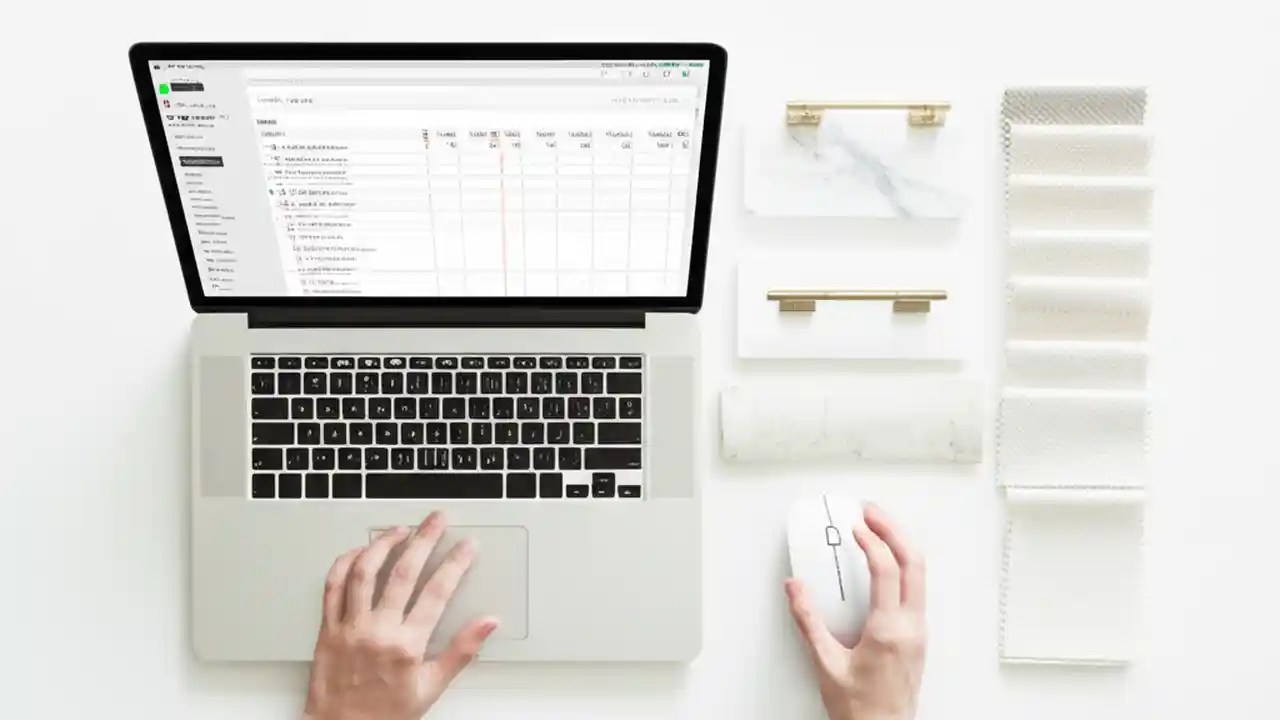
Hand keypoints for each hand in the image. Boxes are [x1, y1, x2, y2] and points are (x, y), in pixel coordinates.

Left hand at [303, 512, 497, 719]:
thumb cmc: (385, 714)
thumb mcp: (431, 687)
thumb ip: (461, 651)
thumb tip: (488, 624)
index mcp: (407, 646)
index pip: (437, 592)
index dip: (456, 563)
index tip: (467, 547)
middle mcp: (377, 631)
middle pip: (403, 572)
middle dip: (424, 539)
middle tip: (437, 520)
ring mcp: (350, 627)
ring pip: (364, 571)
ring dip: (383, 544)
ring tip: (400, 529)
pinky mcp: (328, 629)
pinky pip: (332, 587)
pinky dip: (344, 563)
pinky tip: (358, 552)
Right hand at [785, 503, 925, 719]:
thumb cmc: (860, 709)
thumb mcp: (825, 664)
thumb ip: (808, 622)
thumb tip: (796, 589)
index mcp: (889, 631)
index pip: (887, 571)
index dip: (872, 542)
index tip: (856, 528)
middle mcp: (911, 627)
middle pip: (914, 564)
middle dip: (894, 531)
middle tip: (872, 513)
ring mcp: (919, 631)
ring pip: (920, 575)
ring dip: (901, 546)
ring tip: (880, 529)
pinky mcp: (918, 636)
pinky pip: (917, 589)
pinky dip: (904, 566)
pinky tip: (888, 562)